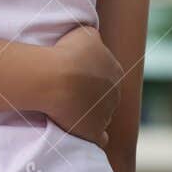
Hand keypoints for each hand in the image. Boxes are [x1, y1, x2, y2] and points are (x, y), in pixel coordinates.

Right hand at [42, 25, 122, 147]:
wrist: (56, 79)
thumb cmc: (67, 53)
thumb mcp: (84, 33)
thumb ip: (94, 38)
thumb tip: (95, 42)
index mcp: (115, 70)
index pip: (107, 74)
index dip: (90, 75)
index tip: (74, 74)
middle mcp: (115, 93)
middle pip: (104, 95)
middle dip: (90, 94)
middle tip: (68, 90)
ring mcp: (106, 115)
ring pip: (101, 115)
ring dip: (89, 113)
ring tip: (66, 108)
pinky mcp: (94, 132)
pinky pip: (99, 138)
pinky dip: (93, 136)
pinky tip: (81, 132)